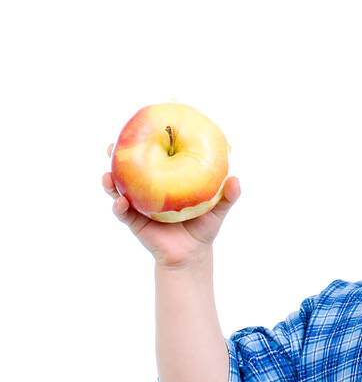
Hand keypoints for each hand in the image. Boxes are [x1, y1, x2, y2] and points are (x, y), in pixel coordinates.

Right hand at [103, 142, 240, 268]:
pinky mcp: (134, 222)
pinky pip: (122, 213)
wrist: (191, 255)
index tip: (140, 126)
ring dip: (110, 181)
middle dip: (118, 157)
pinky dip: (119, 206)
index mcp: (166, 179)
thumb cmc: (204, 226)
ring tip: (107, 174)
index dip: (146, 142)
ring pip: (118, 189)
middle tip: (112, 147)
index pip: (154, 156)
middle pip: (129, 169)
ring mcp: (139, 204)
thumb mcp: (218, 209)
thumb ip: (228, 195)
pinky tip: (120, 202)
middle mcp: (149, 189)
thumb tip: (235, 179)